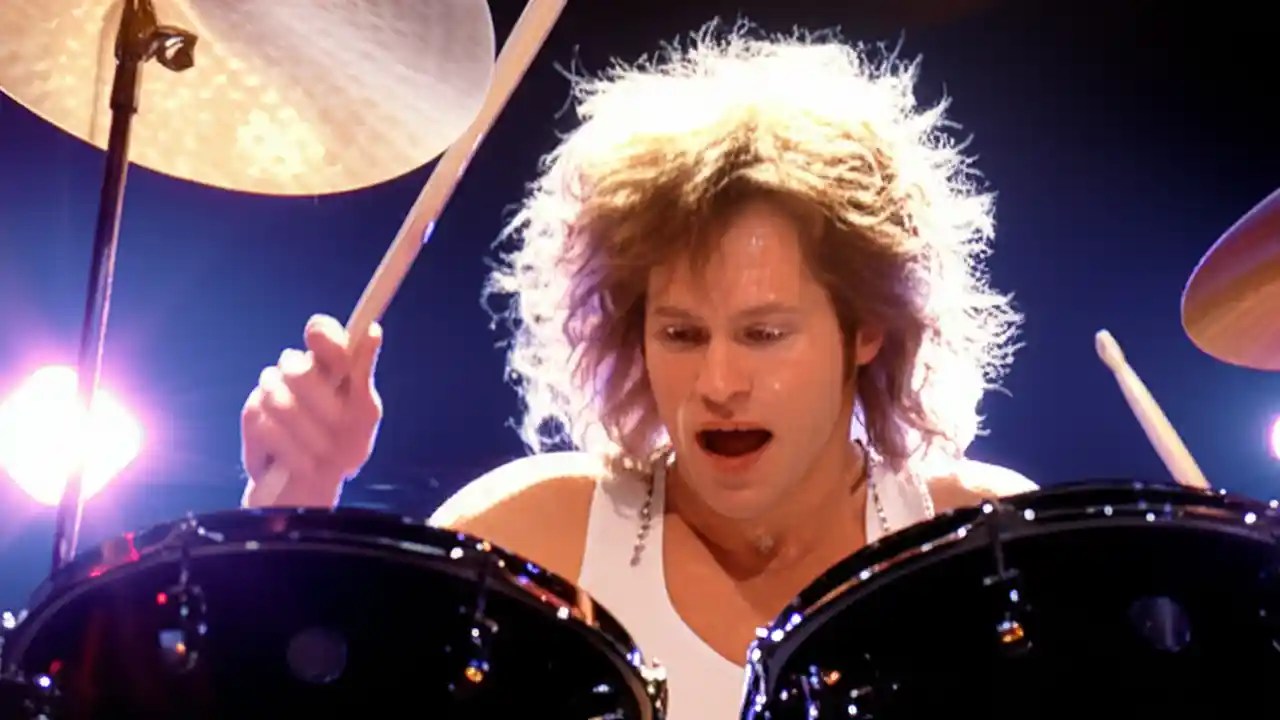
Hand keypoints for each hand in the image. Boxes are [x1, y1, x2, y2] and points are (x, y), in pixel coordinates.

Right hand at [240, 314, 382, 506]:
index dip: (325, 337)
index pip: (321, 332)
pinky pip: (268, 427)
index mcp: (329, 363)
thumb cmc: (345, 442)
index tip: (337, 356)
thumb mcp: (363, 410)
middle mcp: (297, 369)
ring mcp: (271, 389)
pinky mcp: (252, 415)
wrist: (314, 482)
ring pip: (280, 400)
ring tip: (324, 452)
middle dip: (322, 402)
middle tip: (339, 424)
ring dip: (309, 433)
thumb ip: (362, 372)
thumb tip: (373, 331)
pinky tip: (304, 463)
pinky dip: (292, 450)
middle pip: (296, 366)